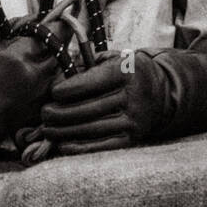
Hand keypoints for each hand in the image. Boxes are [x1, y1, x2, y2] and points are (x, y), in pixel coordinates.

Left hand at [38, 51, 167, 154]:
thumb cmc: (127, 72)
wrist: (161, 93)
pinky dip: (79, 147)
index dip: (69, 89)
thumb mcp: (115, 58)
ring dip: (64, 131)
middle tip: (44, 113)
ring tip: (47, 129)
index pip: (93, 82)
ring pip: (92, 129)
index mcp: (126, 71)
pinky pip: (102, 146)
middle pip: (89, 108)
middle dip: (61, 113)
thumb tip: (59, 79)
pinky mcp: (132, 138)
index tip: (53, 92)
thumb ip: (89, 64)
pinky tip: (62, 144)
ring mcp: (133, 120)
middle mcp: (132, 96)